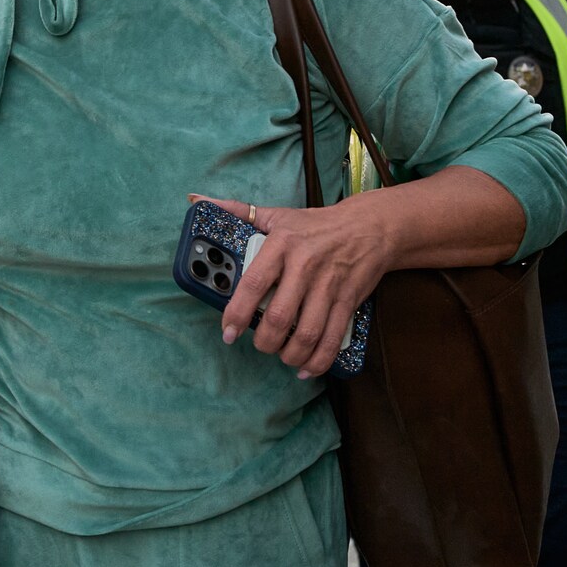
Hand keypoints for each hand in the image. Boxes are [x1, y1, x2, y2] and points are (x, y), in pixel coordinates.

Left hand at [192, 193, 394, 380]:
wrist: (369, 227)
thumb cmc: (315, 225)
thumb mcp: (277, 214)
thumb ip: (236, 211)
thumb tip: (197, 200)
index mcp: (282, 244)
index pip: (254, 283)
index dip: (237, 313)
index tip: (228, 332)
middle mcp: (305, 266)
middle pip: (279, 317)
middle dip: (264, 341)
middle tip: (260, 345)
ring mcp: (329, 286)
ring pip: (306, 333)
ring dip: (290, 354)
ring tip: (282, 356)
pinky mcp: (348, 300)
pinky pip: (332, 338)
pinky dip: (318, 360)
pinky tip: (306, 367)